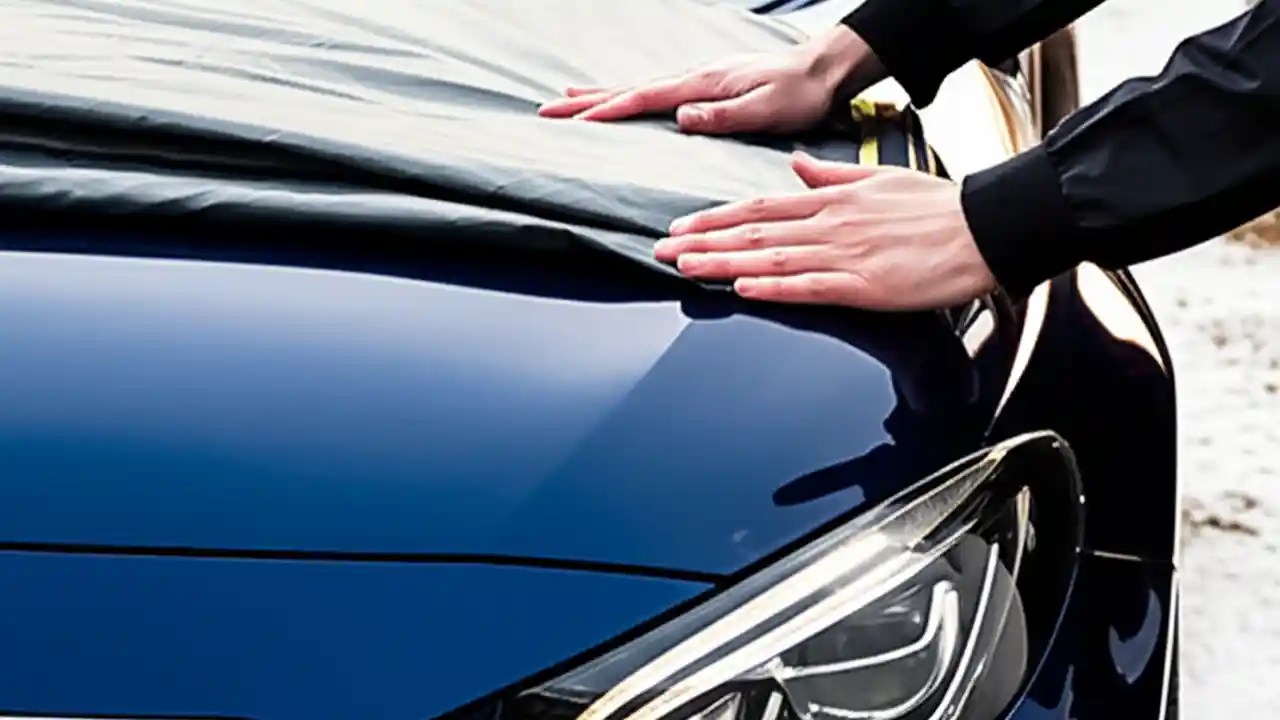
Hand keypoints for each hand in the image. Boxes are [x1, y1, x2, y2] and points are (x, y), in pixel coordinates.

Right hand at [537, 26, 881, 134]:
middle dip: (587, 101)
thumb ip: (722, 114)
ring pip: (637, 89)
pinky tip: (622, 99)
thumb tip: (681, 116)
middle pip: (629, 89)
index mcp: (703, 84)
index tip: (573, 118)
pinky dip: (628, 95)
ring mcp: (698, 80)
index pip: (644, 99)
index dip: (606, 109)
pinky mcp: (706, 87)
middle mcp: (694, 78)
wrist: (822, 71)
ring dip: (600, 95)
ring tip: (567, 101)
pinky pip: (655, 92)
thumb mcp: (764, 108)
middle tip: (548, 109)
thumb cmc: (799, 93)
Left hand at [653, 153, 997, 310]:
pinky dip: (773, 287)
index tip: (685, 224)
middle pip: (754, 232)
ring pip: (770, 258)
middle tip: (663, 248)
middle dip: (704, 241)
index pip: (761, 207)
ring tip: (685, 265)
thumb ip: (832, 175)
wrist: (985, 228)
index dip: (718, 217)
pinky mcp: (865, 285)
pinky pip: (810, 286)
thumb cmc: (939, 207)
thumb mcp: (879, 177)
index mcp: (833, 201)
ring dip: (723, 262)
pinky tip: (743, 287)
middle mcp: (831, 225)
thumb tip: (798, 167)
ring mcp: (846, 255)